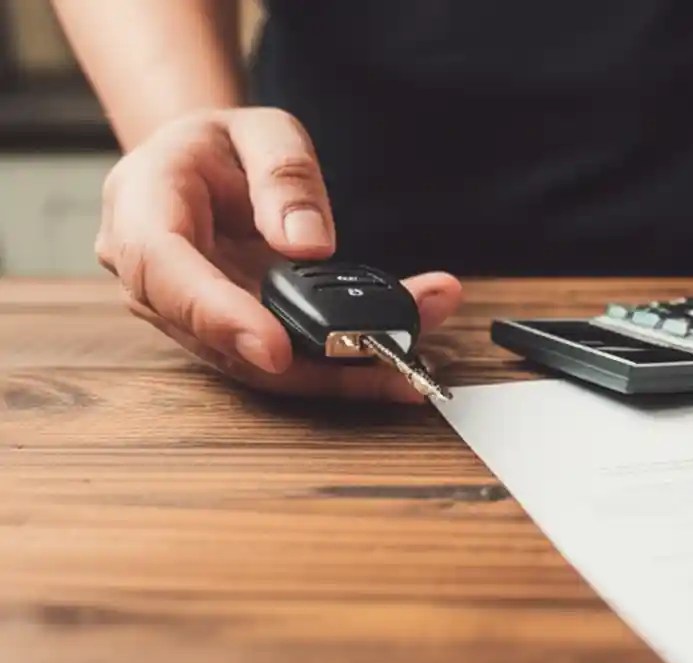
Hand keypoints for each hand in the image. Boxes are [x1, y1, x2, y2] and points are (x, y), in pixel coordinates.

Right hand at [96, 108, 462, 402]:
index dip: (221, 318)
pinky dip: (342, 363)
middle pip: (225, 343)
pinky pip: (284, 360)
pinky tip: (399, 350)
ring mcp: (191, 318)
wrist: (196, 166)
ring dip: (342, 370)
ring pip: (262, 366)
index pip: (168, 276)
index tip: (275, 347)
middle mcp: (155, 281)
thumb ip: (285, 176)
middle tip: (394, 360)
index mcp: (142, 213)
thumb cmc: (219, 146)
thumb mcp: (259, 129)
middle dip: (314, 362)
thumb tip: (309, 243)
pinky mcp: (231, 337)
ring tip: (415, 348)